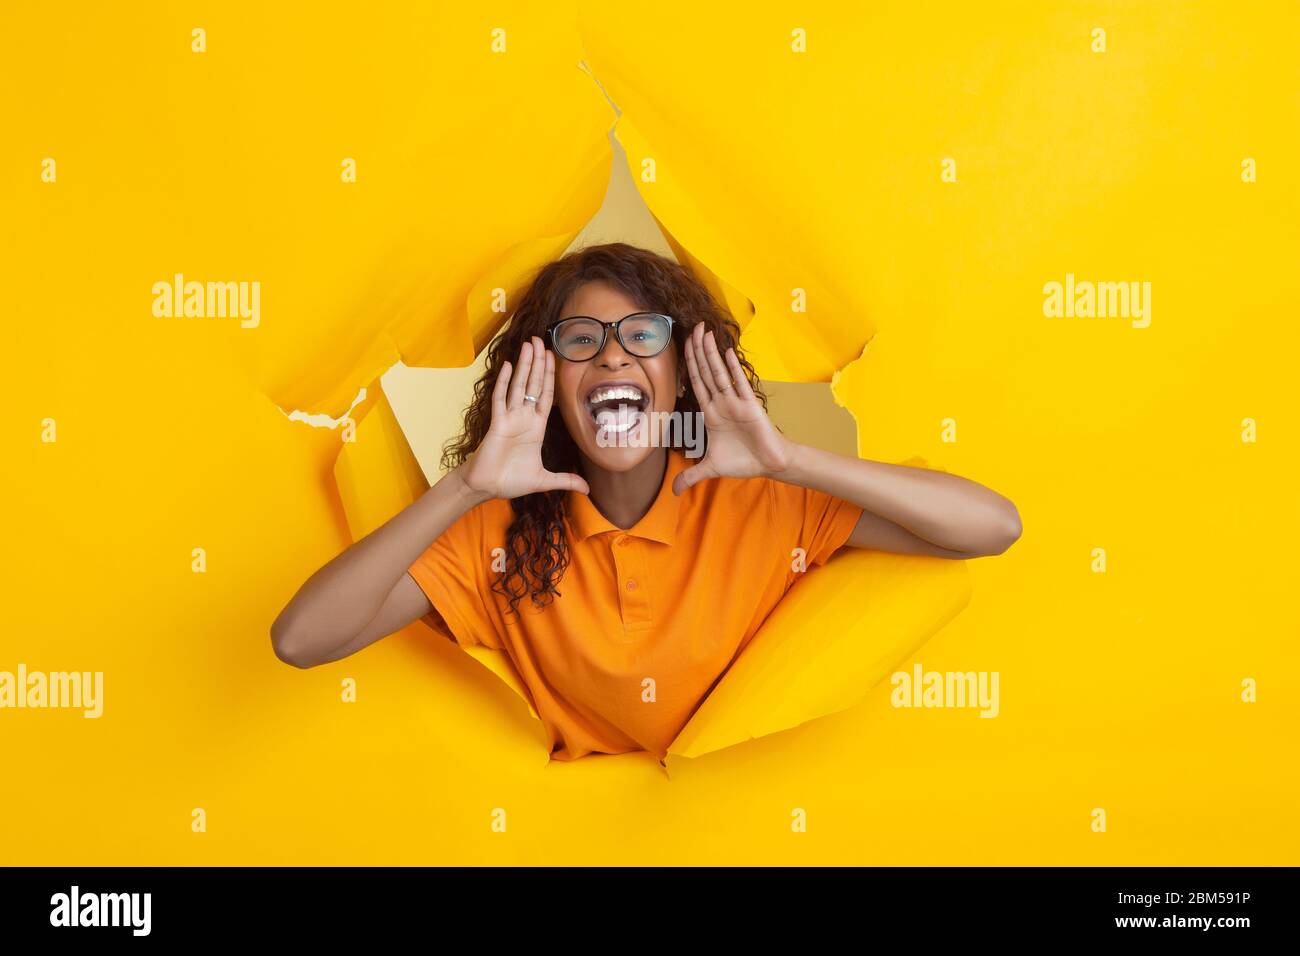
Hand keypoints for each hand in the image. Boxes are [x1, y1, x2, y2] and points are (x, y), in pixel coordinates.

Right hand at [458, 336, 589, 499]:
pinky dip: (504, 382)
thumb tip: (587, 490)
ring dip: (525, 365)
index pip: (546, 395)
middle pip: (533, 384)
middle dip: (538, 363)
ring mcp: (509, 418)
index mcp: (536, 427)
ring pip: (518, 386)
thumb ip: (565, 480)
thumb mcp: (545, 481)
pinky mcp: (496, 424)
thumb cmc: (511, 481)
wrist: (487, 487)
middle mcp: (523, 418)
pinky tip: (509, 366)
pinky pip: (500, 399)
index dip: (550, 376)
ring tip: (529, 344)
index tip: (554, 356)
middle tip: (541, 340)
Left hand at [673, 323, 795, 494]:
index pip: (696, 383)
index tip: (683, 346)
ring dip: (710, 352)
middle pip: (705, 372)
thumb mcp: (710, 468)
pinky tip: (726, 351)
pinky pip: (739, 384)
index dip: (689, 365)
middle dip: (697, 351)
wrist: (769, 464)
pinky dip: (732, 368)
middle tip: (692, 328)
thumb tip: (673, 491)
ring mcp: (735, 402)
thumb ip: (691, 475)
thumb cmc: (743, 461)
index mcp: (711, 413)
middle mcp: (721, 403)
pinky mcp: (750, 405)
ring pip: (719, 373)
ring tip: (704, 331)